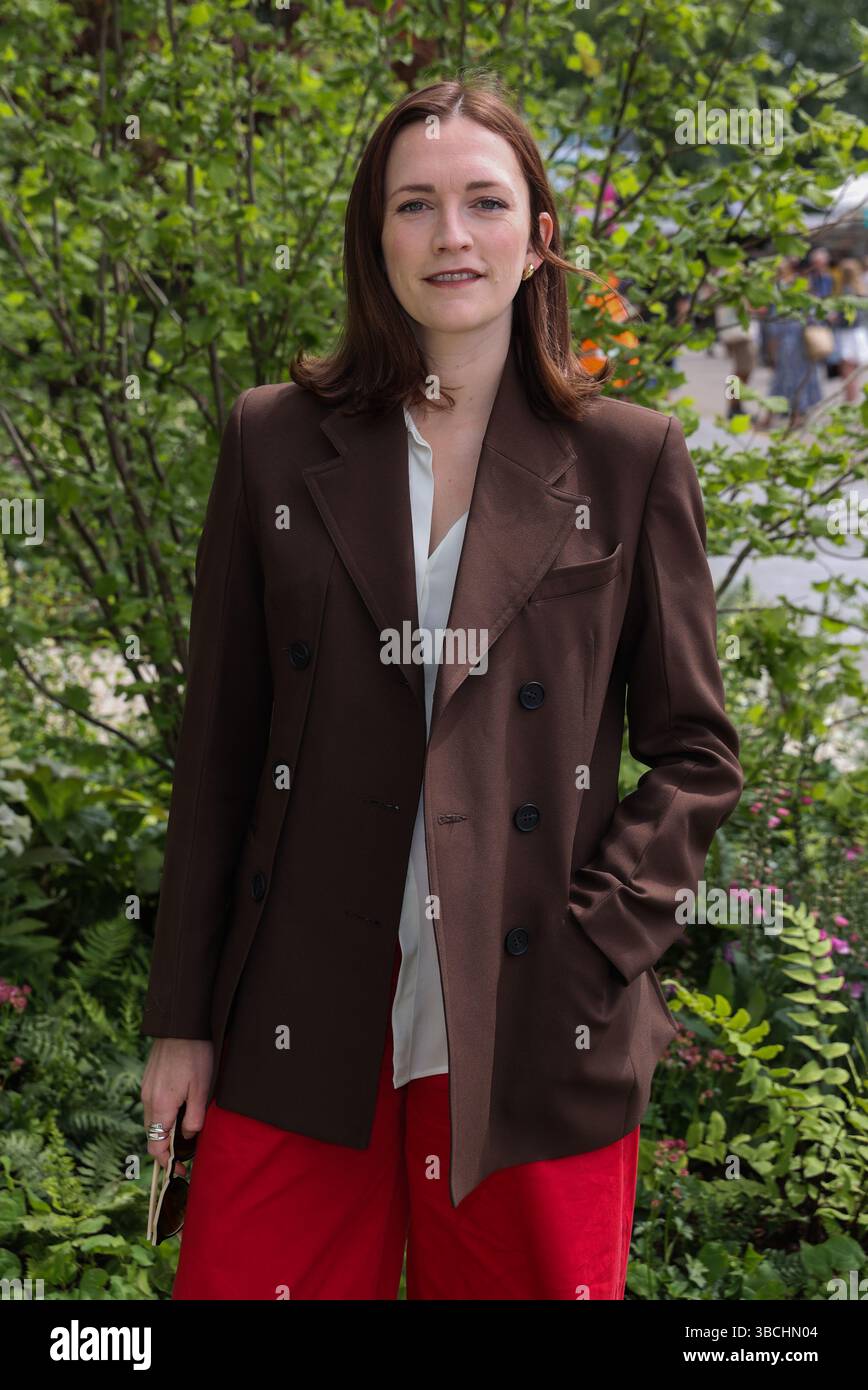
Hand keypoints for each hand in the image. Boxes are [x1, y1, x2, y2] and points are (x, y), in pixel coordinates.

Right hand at [141, 1037, 213, 1170]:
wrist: (181, 1025)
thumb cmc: (195, 1056)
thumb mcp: (201, 1089)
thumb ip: (194, 1118)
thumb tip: (187, 1136)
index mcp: (161, 1106)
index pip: (156, 1146)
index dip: (167, 1162)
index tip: (180, 1169)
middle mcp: (148, 1100)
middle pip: (152, 1134)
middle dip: (167, 1146)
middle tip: (187, 1149)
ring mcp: (146, 1088)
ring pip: (152, 1119)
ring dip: (166, 1127)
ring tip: (186, 1126)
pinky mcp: (148, 1079)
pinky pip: (153, 1104)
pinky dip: (163, 1112)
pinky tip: (180, 1104)